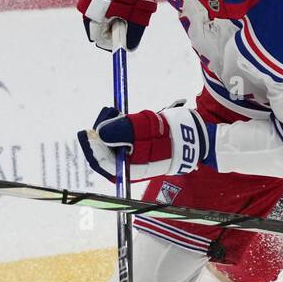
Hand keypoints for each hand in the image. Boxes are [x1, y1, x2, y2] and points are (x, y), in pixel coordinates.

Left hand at [78, 102, 209, 182]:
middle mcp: (129, 166)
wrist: (195, 138)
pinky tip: (121, 115)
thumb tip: (100, 132)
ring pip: (112, 142)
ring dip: (111, 126)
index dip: (92, 147)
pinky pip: (121, 138)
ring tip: (116, 112)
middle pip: (105, 151)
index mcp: (130, 169)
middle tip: (108, 112)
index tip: (86, 132)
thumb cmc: (172, 137)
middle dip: (102, 131)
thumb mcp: (146, 131)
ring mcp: (133, 157)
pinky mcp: (138, 148)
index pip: (101, 162)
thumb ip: (122, 131)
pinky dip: (119, 126)